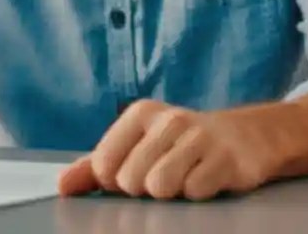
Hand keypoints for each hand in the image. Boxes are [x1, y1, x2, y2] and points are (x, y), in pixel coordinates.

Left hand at [58, 99, 302, 200]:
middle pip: (130, 180)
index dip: (116, 181)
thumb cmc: (180, 146)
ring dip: (170, 194)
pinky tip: (206, 179)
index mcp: (140, 114)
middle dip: (144, 189)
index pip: (104, 165)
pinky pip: (194, 193)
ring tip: (184, 178)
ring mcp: (200, 137)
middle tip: (165, 175)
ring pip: (160, 187)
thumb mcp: (137, 147)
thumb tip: (62, 185)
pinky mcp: (227, 159)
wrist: (246, 137)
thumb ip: (95, 167)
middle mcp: (168, 119)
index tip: (136, 171)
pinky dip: (197, 194)